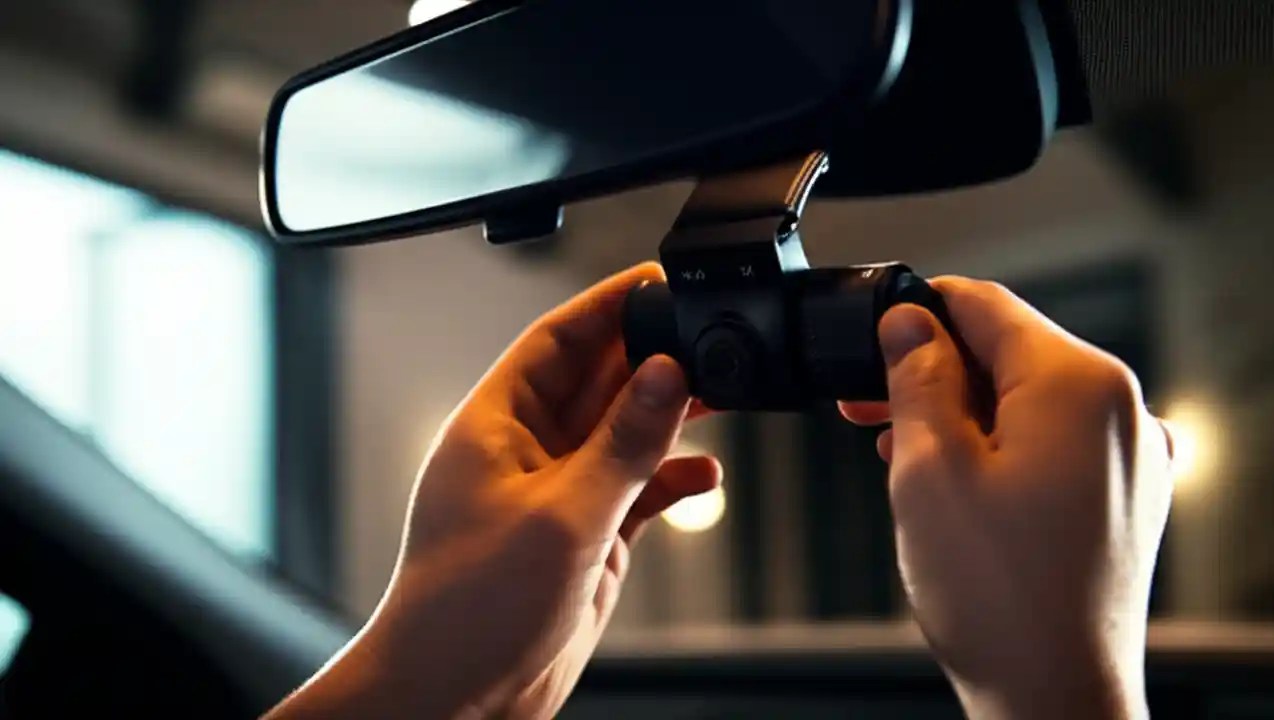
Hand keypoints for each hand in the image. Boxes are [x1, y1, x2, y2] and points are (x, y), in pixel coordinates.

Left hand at [267, 263, 717, 719]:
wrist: (455, 698)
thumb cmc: (468, 610)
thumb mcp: (562, 515)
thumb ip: (622, 443)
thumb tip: (666, 375)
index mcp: (496, 425)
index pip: (556, 341)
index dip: (606, 305)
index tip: (656, 280)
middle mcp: (526, 452)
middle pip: (597, 381)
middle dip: (650, 357)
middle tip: (707, 336)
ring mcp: (557, 495)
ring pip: (622, 433)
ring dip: (668, 416)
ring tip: (721, 393)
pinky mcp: (584, 537)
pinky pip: (635, 490)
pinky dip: (670, 478)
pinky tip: (704, 473)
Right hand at [842, 278, 1173, 719]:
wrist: (1054, 695)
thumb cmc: (996, 595)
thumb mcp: (928, 466)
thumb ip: (917, 377)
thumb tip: (908, 322)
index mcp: (1079, 386)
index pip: (985, 305)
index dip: (915, 310)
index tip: (867, 333)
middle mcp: (1122, 410)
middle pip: (1007, 352)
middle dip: (930, 369)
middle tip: (862, 399)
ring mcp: (1130, 456)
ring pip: (1026, 398)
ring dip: (957, 409)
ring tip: (895, 442)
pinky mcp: (1124, 496)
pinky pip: (1052, 441)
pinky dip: (997, 444)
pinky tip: (950, 473)